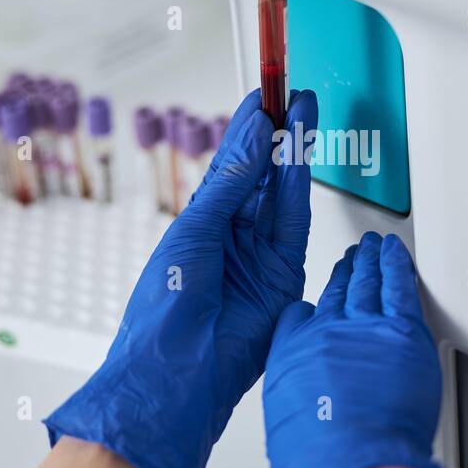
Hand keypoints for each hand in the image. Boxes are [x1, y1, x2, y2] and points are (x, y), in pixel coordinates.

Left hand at [45, 88, 318, 467]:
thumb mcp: (193, 233)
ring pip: (282, 191)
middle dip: (277, 133)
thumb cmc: (165, 312)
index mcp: (199, 225)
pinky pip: (295, 222)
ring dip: (293, 151)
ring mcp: (259, 256)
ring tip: (303, 111)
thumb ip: (230, 185)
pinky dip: (301, 186)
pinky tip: (302, 154)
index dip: (247, 127)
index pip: (231, 164)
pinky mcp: (284, 276)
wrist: (179, 374)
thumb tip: (253, 139)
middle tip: (292, 94)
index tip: (263, 93)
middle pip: (262, 173)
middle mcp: (230, 236)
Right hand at [262, 231, 461, 467]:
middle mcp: (329, 331)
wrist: (349, 460)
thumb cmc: (318, 454)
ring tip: (376, 248)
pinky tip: (397, 255)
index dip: (322, 296)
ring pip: (371, 283)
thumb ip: (296, 386)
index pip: (309, 312)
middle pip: (343, 292)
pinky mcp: (402, 332)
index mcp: (298, 350)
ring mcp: (366, 329)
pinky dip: (398, 266)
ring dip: (374, 262)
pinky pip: (400, 287)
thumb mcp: (285, 416)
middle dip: (351, 271)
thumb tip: (303, 384)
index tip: (329, 285)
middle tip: (357, 255)